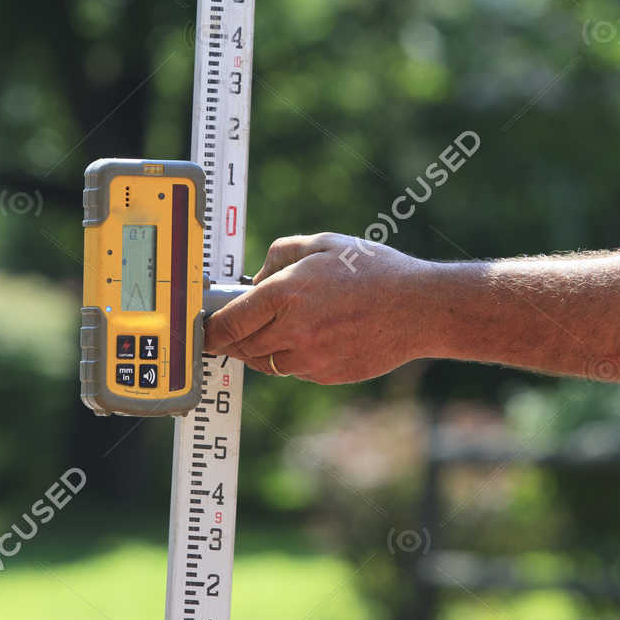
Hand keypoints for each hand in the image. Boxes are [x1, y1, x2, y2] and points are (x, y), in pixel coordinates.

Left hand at [204, 232, 431, 383]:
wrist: (418, 308)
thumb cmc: (374, 271)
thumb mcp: (324, 244)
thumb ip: (281, 255)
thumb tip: (255, 279)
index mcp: (286, 294)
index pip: (227, 323)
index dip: (207, 330)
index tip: (201, 328)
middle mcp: (292, 332)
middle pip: (240, 348)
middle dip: (231, 338)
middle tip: (234, 324)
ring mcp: (309, 360)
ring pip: (265, 363)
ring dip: (260, 348)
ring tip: (280, 324)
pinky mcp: (326, 376)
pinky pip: (294, 369)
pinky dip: (292, 356)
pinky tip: (313, 335)